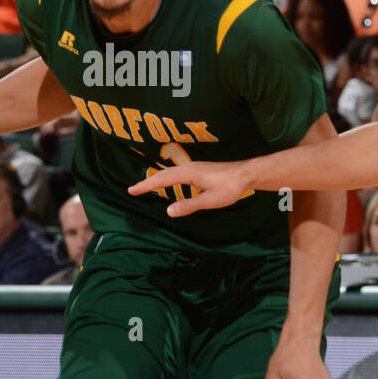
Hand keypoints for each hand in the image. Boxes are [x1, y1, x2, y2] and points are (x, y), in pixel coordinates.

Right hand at [126, 159, 251, 215]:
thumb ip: (188, 205)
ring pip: (169, 173)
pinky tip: (169, 182)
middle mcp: (188, 167)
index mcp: (188, 174)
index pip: (161, 180)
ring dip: (156, 179)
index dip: (145, 185)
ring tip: (146, 186)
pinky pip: (176, 173)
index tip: (131, 190)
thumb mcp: (209, 200)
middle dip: (147, 182)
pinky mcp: (199, 169)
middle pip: (162, 174)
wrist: (245, 174)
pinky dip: (166, 178)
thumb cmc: (229, 187)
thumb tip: (168, 211)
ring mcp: (194, 167)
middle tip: (132, 190)